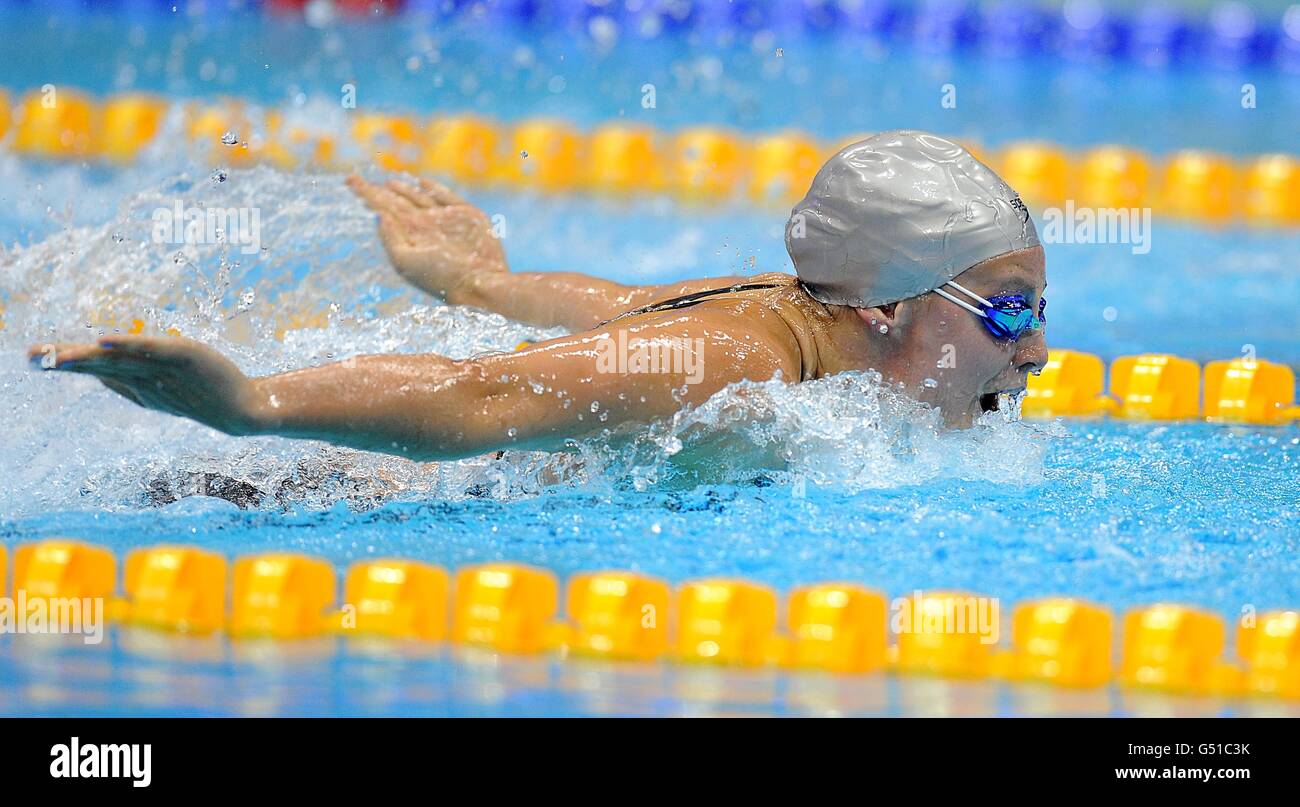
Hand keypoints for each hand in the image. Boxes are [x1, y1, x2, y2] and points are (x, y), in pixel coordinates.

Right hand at [28, 334, 264, 435]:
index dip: (65, 364)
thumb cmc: (205, 397)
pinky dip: (130, 347)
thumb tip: (99, 372)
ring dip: (87, 356)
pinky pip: (154, 351)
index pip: (95, 371)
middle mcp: (145, 380)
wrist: (244, 410)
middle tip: (30, 357)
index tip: (32, 357)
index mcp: (138, 386)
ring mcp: (164, 372)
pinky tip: (105, 342)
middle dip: (65, 361)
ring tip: (57, 353)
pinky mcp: (185, 358)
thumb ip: (132, 382)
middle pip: (100, 367)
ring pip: (120, 361)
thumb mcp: (164, 391)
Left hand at [347, 175, 507, 298]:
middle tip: (354, 179)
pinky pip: (445, 196)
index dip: (366, 194)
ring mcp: (444, 219)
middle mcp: (423, 226)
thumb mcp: (406, 261)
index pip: (382, 209)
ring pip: (417, 198)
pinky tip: (422, 183)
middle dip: (375, 192)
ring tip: (387, 183)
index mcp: (408, 236)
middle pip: (394, 202)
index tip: (349, 180)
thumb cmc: (442, 276)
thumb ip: (390, 238)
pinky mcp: (466, 214)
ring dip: (402, 190)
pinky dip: (434, 188)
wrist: (481, 281)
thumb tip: (378, 215)